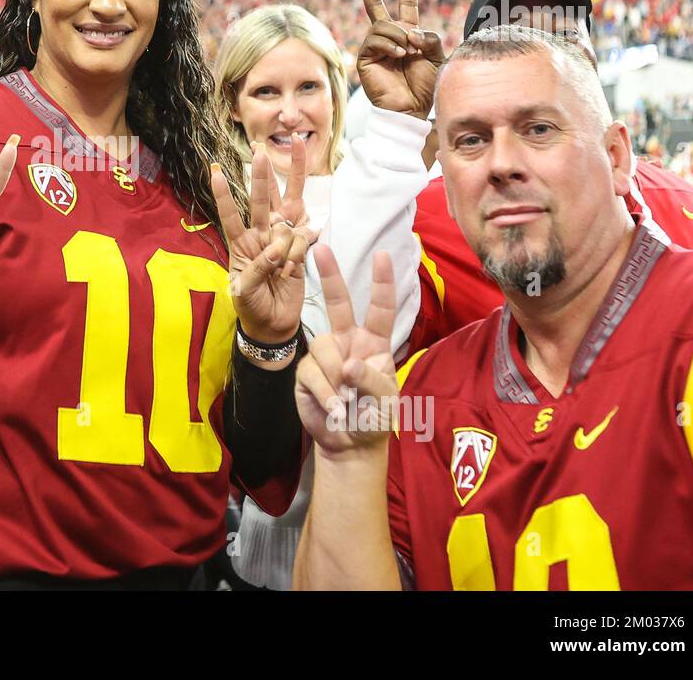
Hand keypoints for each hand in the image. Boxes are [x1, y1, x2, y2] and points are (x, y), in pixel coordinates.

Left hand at [211, 135, 317, 354]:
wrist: (273, 325)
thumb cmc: (251, 307)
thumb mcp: (242, 291)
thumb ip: (255, 269)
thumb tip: (276, 249)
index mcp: (240, 244)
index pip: (230, 214)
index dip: (223, 194)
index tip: (214, 171)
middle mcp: (261, 236)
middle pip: (262, 200)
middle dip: (262, 175)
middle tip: (260, 147)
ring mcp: (282, 241)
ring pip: (288, 215)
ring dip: (286, 239)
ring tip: (281, 270)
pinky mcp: (300, 250)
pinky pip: (302, 241)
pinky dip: (297, 256)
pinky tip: (290, 273)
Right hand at [294, 246, 399, 455]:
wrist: (350, 444)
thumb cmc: (375, 419)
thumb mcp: (387, 402)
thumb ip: (373, 381)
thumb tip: (348, 364)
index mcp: (374, 343)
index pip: (380, 309)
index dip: (382, 283)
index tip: (383, 256)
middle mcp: (348, 341)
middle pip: (338, 303)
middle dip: (330, 275)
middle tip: (320, 248)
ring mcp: (325, 356)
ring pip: (323, 346)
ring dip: (335, 376)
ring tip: (345, 403)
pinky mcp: (305, 372)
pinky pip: (311, 372)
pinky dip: (324, 392)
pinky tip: (333, 408)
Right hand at [353, 0, 444, 119]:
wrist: (412, 110)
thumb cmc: (426, 87)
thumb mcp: (438, 57)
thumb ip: (430, 37)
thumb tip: (410, 31)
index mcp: (409, 34)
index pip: (406, 5)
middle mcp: (390, 38)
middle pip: (375, 5)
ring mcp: (376, 47)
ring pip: (383, 25)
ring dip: (399, 35)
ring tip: (408, 52)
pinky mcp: (365, 59)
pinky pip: (374, 40)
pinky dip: (390, 45)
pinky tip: (400, 55)